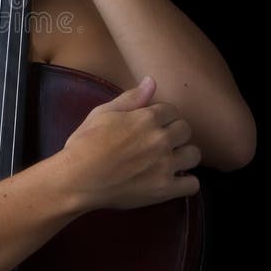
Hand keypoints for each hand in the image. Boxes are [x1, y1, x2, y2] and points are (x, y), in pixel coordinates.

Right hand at [57, 76, 200, 211]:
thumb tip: (152, 81)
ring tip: (170, 159)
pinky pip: (192, 185)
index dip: (163, 116)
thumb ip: (131, 98)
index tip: (153, 124)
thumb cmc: (84, 144)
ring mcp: (165, 166)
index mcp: (146, 118)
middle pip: (186, 130)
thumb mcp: (102, 113)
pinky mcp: (164, 190)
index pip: (172, 110)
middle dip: (175, 133)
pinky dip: (186, 182)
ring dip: (184, 155)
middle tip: (160, 141)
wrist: (76, 179)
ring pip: (194, 155)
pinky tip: (174, 179)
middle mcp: (160, 140)